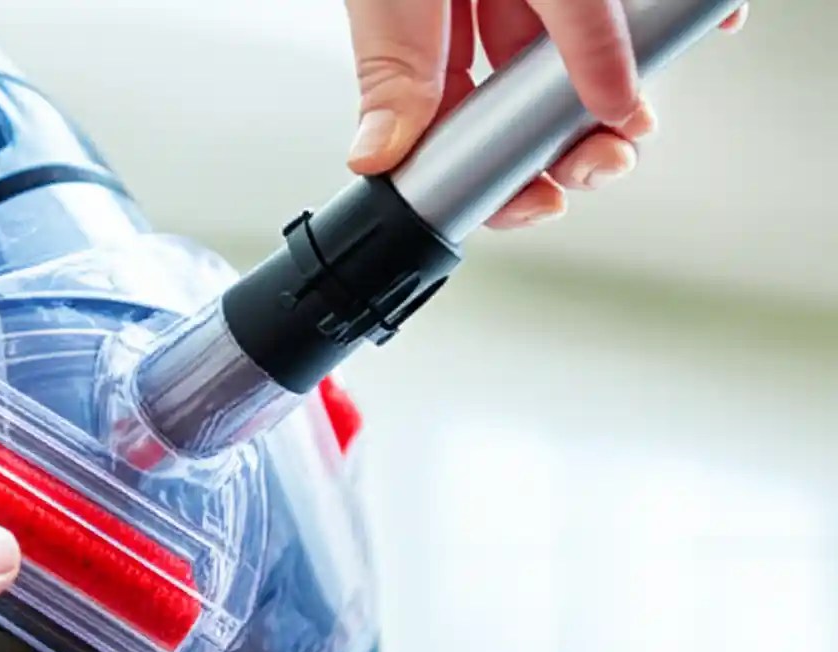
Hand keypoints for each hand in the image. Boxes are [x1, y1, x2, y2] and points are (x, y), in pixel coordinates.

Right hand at [344, 0, 748, 227]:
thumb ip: (393, 67)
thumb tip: (374, 156)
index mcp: (423, 37)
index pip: (458, 132)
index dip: (498, 179)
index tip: (536, 204)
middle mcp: (482, 15)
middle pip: (530, 108)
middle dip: (571, 153)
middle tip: (599, 165)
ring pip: (594, 61)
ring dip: (624, 103)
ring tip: (635, 121)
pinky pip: (642, 8)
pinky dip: (681, 22)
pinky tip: (705, 29)